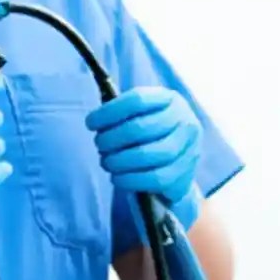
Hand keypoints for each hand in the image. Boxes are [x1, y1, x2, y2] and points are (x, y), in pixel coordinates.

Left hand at [86, 87, 202, 208]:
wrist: (179, 166)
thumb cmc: (153, 136)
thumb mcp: (143, 116)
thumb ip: (123, 114)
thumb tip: (95, 121)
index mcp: (170, 100)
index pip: (137, 100)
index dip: (109, 112)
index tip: (91, 123)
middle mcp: (184, 121)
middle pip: (140, 128)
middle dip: (112, 139)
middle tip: (99, 146)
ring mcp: (188, 148)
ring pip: (148, 154)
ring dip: (119, 160)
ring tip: (107, 162)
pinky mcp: (184, 174)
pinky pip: (154, 178)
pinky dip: (130, 179)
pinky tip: (117, 178)